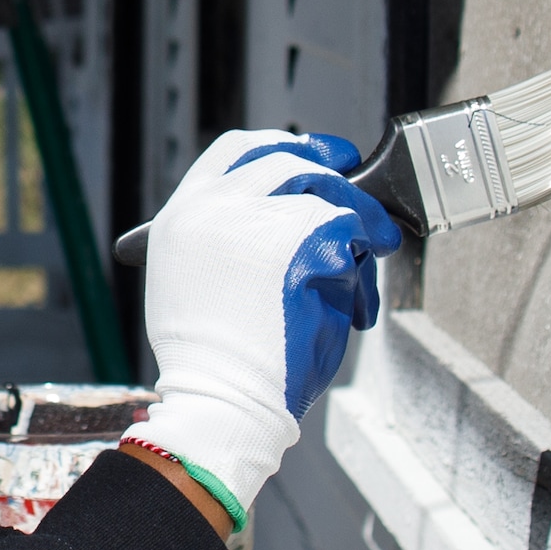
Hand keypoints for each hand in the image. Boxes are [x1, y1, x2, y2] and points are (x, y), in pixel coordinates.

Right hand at [130, 128, 401, 507]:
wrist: (223, 403)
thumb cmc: (213, 365)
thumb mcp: (195, 283)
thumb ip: (228, 239)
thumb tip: (282, 216)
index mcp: (183, 216)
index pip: (234, 150)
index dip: (278, 147)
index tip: (307, 153)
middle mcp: (213, 207)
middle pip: (285, 159)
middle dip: (329, 171)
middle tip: (356, 194)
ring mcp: (256, 219)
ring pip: (325, 190)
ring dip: (355, 219)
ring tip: (367, 254)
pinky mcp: (301, 240)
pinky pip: (351, 229)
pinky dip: (365, 260)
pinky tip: (358, 293)